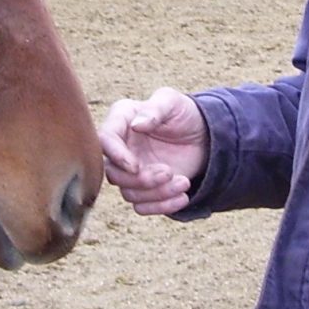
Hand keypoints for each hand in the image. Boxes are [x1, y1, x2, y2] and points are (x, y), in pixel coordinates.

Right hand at [98, 88, 207, 215]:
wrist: (203, 135)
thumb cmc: (183, 112)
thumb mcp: (172, 102)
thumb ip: (154, 110)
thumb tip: (137, 126)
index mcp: (121, 121)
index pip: (105, 140)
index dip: (116, 156)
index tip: (135, 166)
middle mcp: (121, 148)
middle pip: (113, 174)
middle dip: (140, 180)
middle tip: (168, 172)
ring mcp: (131, 171)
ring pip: (129, 194)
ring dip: (156, 194)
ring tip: (184, 182)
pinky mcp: (145, 188)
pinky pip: (142, 207)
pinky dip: (161, 206)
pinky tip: (182, 196)